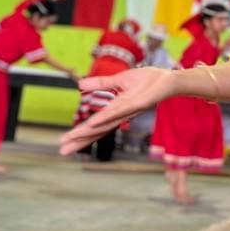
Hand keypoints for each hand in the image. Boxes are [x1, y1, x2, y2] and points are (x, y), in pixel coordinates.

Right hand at [59, 68, 176, 154]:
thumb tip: (79, 85)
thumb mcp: (119, 80)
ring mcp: (128, 112)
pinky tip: (92, 123)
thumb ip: (100, 83)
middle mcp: (121, 116)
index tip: (63, 144)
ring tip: (70, 139)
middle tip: (61, 151)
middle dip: (79, 141)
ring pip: (104, 125)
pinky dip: (104, 118)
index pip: (95, 127)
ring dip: (87, 132)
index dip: (80, 135)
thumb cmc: (146, 81)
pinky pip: (118, 113)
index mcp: (116, 112)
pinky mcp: (137, 104)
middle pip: (97, 131)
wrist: (168, 79)